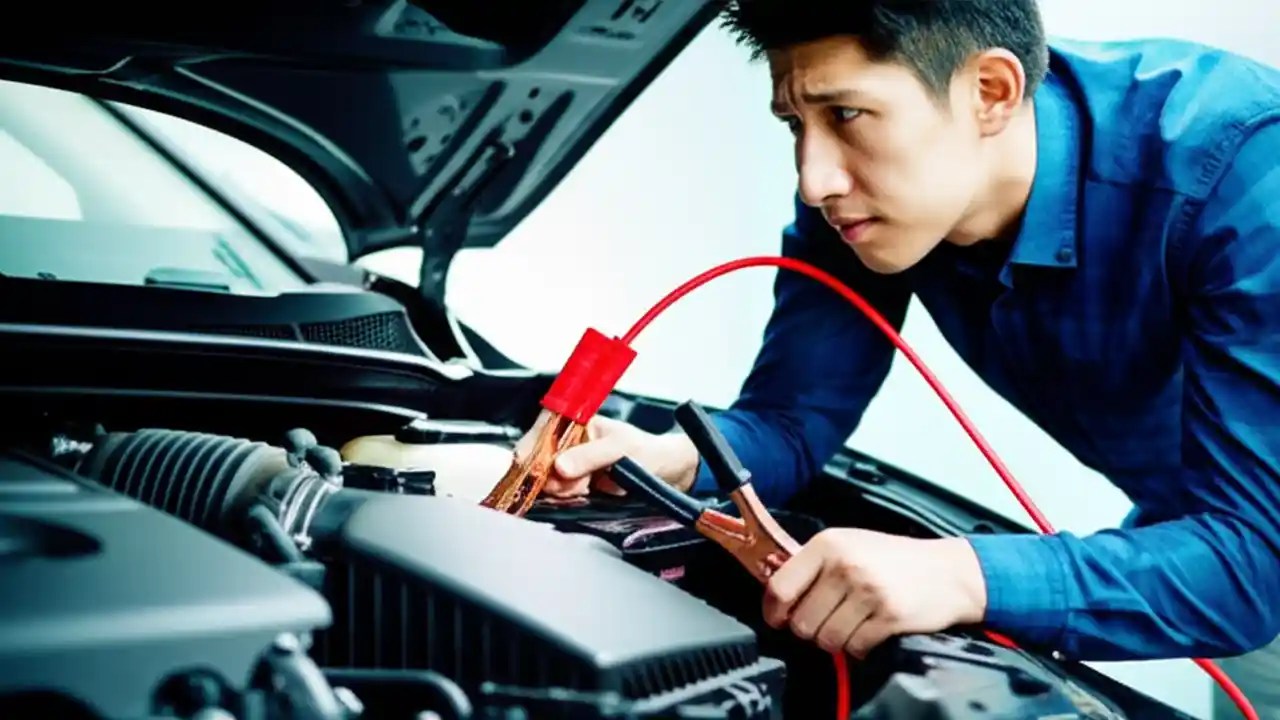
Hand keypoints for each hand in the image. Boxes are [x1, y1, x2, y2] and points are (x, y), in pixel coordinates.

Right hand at [512, 410, 699, 497]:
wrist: (665, 473)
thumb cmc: (645, 451)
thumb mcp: (620, 449)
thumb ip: (590, 456)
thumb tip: (558, 467)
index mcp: (573, 423)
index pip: (539, 433)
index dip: (532, 451)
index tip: (538, 470)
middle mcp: (565, 443)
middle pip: (536, 461)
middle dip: (549, 477)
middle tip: (576, 484)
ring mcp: (567, 466)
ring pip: (545, 482)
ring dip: (560, 490)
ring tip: (586, 488)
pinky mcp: (573, 487)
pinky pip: (557, 496)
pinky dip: (566, 500)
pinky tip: (584, 495)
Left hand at [762, 528, 986, 657]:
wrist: (947, 571)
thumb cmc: (892, 559)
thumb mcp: (849, 544)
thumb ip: (812, 564)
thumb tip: (774, 593)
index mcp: (828, 544)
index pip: (780, 588)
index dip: (774, 611)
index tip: (778, 619)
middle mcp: (845, 565)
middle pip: (801, 621)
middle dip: (810, 629)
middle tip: (828, 620)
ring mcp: (868, 592)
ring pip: (826, 639)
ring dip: (835, 640)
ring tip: (851, 624)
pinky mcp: (889, 617)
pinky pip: (854, 648)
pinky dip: (859, 647)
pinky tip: (870, 631)